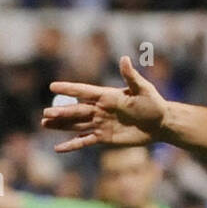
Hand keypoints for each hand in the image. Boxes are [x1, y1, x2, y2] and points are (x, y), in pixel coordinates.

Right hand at [42, 55, 166, 151]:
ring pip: (76, 125)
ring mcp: (100, 124)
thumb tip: (125, 59)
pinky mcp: (104, 137)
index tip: (53, 87)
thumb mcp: (143, 89)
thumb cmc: (153, 103)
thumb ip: (131, 76)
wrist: (160, 123)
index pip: (84, 91)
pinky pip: (85, 141)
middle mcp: (100, 109)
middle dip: (61, 112)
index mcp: (106, 95)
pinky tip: (58, 148)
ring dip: (61, 126)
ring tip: (44, 124)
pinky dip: (72, 144)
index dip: (69, 89)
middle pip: (76, 110)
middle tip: (45, 114)